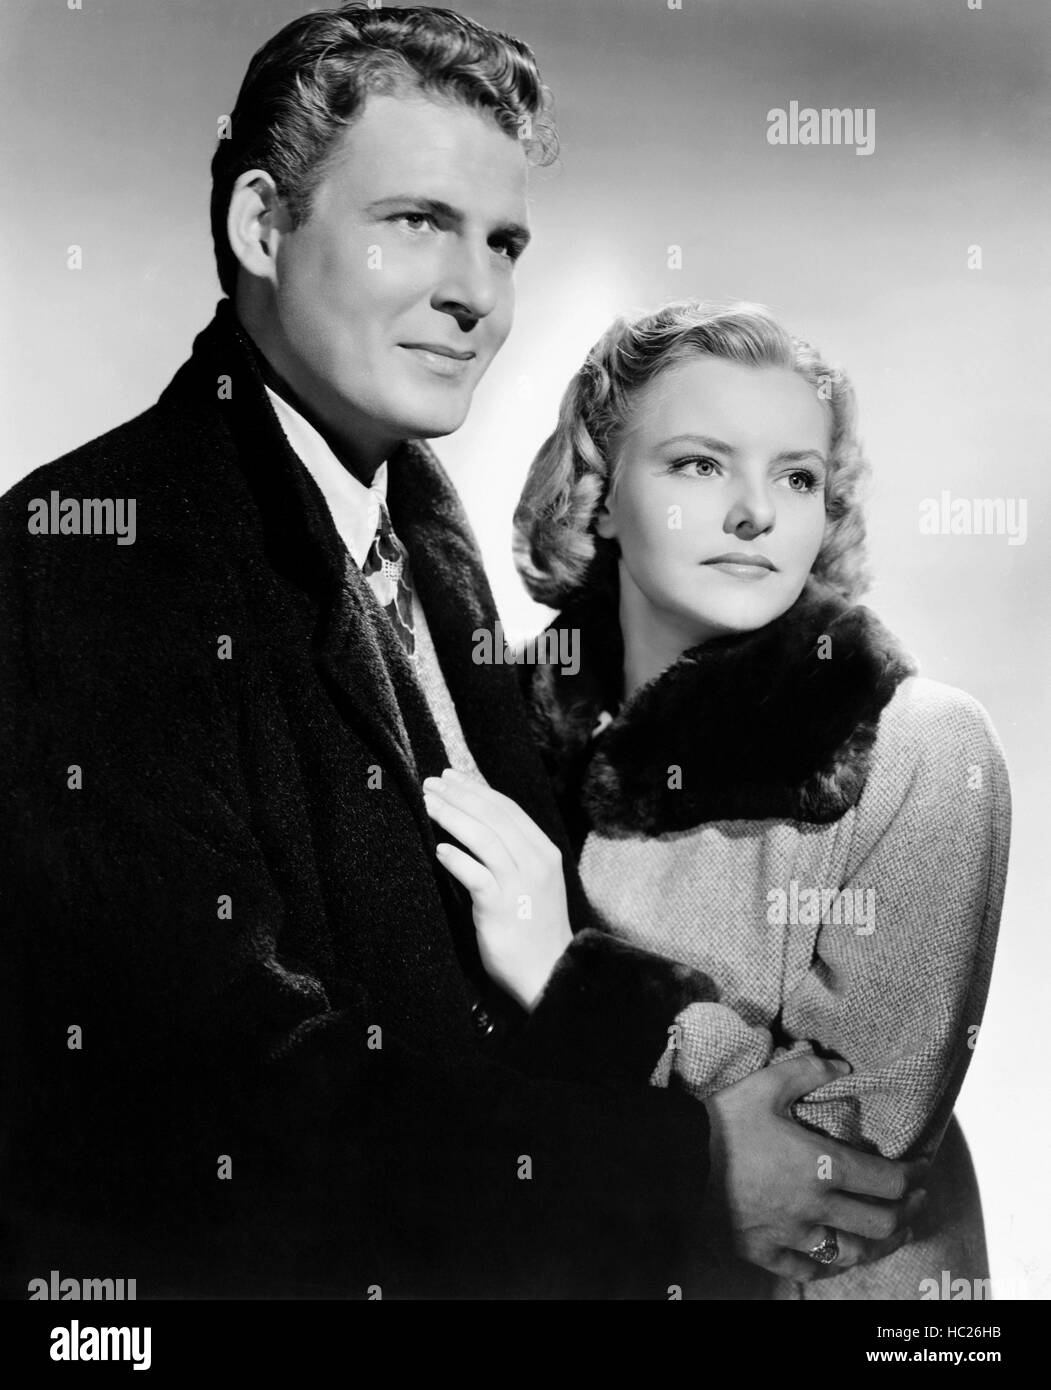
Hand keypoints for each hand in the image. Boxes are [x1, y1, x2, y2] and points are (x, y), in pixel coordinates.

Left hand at [422, 769, 572, 1010]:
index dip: (477, 789)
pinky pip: (476, 875)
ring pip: (484, 838)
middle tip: (431, 783)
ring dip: (452, 817)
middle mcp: (535, 862)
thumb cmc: (533, 926)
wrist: (547, 971)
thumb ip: (514, 853)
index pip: (508, 809)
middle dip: (459, 795)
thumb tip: (478, 822)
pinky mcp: (501, 907)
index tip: (451, 777)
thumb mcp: (533, 881)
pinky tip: (439, 849)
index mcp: (544, 852)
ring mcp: (519, 884)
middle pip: (493, 817)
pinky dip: (457, 858)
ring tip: (428, 805)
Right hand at [703, 1056, 927, 1280]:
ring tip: (893, 1234)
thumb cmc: (723, 1123)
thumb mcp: (765, 1085)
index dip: (914, 1175)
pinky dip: (832, 1266)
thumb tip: (842, 1066)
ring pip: (854, 1253)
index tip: (922, 1166)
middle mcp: (817, 1207)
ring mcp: (793, 1235)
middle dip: (907, 1211)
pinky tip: (840, 1259)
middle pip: (881, 1222)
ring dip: (882, 1244)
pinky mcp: (766, 1252)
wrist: (676, 1162)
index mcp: (823, 1166)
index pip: (887, 1180)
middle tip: (917, 1199)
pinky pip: (809, 1269)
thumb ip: (807, 1071)